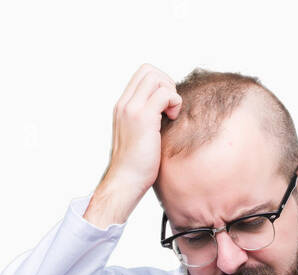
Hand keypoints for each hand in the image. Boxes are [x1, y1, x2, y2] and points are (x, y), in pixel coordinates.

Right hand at [85, 64, 182, 226]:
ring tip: (171, 115)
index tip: (166, 106)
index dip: (160, 84)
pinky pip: (164, 94)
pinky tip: (172, 120)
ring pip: (156, 78)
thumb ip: (148, 121)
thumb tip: (166, 114)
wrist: (125, 181)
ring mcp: (132, 109)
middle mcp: (125, 103)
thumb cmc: (136, 166)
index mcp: (123, 106)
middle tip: (171, 108)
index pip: (142, 75)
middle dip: (167, 84)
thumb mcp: (141, 137)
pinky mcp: (143, 118)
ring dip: (171, 93)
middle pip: (149, 70)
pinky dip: (174, 102)